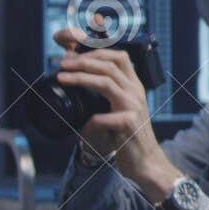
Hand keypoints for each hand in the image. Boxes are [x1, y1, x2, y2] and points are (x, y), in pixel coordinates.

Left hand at [52, 26, 180, 202]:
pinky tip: (83, 125)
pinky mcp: (129, 124)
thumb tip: (76, 82)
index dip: (96, 47)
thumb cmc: (128, 136)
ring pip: (106, 81)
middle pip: (111, 63)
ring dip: (81, 77)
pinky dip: (90, 119)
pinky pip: (104, 117)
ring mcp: (134, 107)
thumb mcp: (119, 110)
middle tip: (63, 62)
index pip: (119, 56)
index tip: (72, 46)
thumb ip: (105, 96)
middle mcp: (135, 92)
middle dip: (84, 59)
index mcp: (133, 86)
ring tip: (62, 76)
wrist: (146, 163)